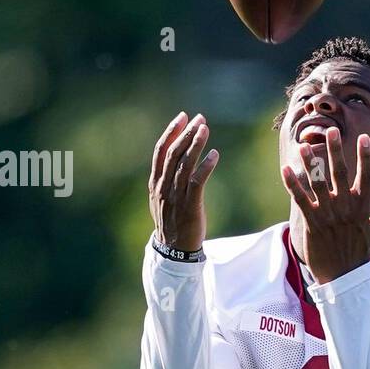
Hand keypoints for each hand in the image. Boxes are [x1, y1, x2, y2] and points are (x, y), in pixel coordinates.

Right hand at [149, 111, 219, 252]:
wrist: (173, 250)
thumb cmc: (171, 221)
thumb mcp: (162, 198)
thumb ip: (166, 178)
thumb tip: (175, 157)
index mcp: (155, 183)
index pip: (160, 151)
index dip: (171, 132)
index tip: (182, 117)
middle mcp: (163, 187)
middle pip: (173, 153)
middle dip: (186, 133)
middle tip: (199, 119)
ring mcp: (175, 196)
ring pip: (184, 164)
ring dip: (195, 144)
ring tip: (205, 129)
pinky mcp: (190, 205)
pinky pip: (197, 181)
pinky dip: (205, 166)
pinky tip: (214, 154)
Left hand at [280, 128, 369, 283]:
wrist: (343, 277)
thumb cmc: (360, 252)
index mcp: (362, 207)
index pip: (366, 177)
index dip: (365, 157)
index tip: (363, 138)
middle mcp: (346, 208)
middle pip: (341, 174)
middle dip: (335, 151)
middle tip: (331, 131)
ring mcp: (328, 215)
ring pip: (318, 183)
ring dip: (310, 164)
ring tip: (304, 146)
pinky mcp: (312, 223)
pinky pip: (301, 199)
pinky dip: (292, 184)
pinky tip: (285, 170)